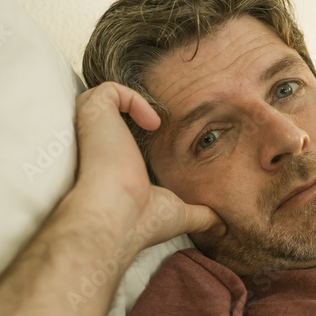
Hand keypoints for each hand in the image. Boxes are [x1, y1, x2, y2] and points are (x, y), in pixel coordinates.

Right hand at [65, 81, 224, 249]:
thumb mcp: (178, 213)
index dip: (151, 136)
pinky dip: (134, 99)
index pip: (128, 138)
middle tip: (170, 125)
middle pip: (118, 114)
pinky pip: (111, 90)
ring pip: (110, 97)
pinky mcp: (92, 111)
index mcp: (113, 163)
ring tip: (159, 124)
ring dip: (138, 103)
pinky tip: (153, 123)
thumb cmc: (141, 219)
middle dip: (147, 112)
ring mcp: (93, 126)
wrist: (118, 215)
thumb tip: (223, 225)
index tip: (174, 140)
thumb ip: (200, 215)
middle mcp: (99, 143)